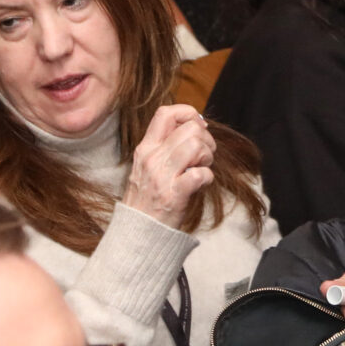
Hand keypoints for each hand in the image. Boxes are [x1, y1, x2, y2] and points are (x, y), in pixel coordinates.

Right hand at [119, 104, 214, 229]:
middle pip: (190, 129)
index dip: (187, 113)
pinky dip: (207, 178)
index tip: (198, 128)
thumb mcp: (148, 166)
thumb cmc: (148, 198)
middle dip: (206, 139)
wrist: (137, 232)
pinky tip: (200, 185)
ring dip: (207, 157)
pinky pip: (200, 174)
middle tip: (204, 155)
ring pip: (196, 146)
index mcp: (145, 148)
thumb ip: (165, 146)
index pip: (165, 113)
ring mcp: (161, 177)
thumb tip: (195, 126)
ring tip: (202, 168)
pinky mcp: (173, 195)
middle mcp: (152, 158)